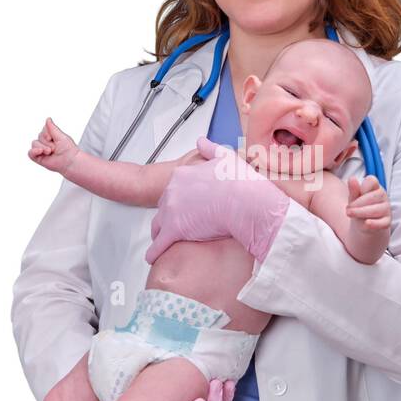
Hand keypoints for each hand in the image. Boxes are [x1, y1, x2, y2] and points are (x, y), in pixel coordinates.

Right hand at [28, 118, 78, 174]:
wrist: (70, 161)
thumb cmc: (68, 149)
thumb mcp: (60, 136)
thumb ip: (52, 128)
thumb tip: (48, 119)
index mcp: (51, 136)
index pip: (43, 129)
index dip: (47, 133)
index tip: (52, 138)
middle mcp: (45, 142)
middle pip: (39, 136)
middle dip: (47, 142)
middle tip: (55, 147)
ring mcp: (41, 150)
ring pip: (35, 143)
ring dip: (43, 147)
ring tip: (50, 152)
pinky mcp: (38, 158)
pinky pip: (30, 153)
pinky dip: (34, 151)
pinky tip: (40, 151)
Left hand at [144, 137, 289, 263]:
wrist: (246, 201)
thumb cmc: (241, 183)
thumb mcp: (226, 157)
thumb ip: (211, 149)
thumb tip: (201, 141)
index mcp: (183, 175)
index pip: (173, 191)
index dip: (177, 202)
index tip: (182, 209)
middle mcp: (173, 191)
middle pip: (163, 208)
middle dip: (167, 218)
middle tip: (175, 227)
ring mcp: (171, 211)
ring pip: (158, 226)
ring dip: (160, 235)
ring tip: (164, 244)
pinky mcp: (174, 231)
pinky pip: (158, 245)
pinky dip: (154, 253)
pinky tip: (153, 259)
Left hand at [346, 175, 390, 230]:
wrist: (363, 224)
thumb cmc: (359, 207)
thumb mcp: (353, 198)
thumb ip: (353, 189)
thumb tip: (352, 178)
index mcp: (375, 187)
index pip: (372, 181)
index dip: (363, 187)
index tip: (355, 194)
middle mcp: (383, 197)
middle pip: (373, 197)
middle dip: (358, 203)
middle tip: (347, 209)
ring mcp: (386, 209)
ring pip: (376, 210)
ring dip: (361, 212)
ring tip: (350, 214)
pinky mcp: (387, 222)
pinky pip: (382, 223)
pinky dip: (374, 223)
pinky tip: (366, 223)